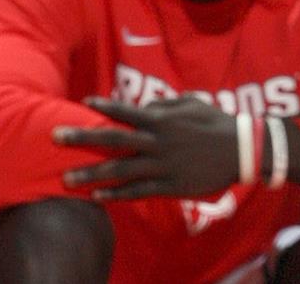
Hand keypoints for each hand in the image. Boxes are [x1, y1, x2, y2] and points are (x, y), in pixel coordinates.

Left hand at [53, 96, 241, 201]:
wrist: (243, 149)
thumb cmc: (217, 122)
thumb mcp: (193, 104)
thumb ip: (166, 105)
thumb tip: (145, 108)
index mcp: (164, 120)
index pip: (128, 112)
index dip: (106, 107)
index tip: (84, 103)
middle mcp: (158, 142)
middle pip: (114, 140)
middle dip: (83, 138)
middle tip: (56, 137)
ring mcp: (163, 165)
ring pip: (121, 170)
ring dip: (92, 175)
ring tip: (66, 179)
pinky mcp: (170, 185)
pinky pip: (138, 190)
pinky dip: (117, 194)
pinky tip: (97, 196)